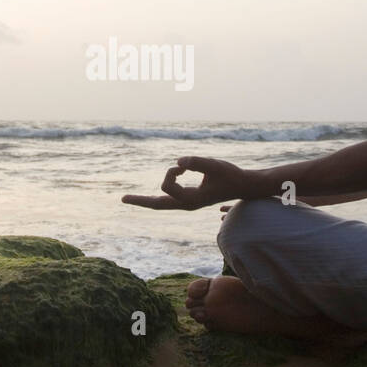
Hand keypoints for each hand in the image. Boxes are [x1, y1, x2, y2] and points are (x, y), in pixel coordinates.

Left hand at [122, 157, 250, 209]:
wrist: (244, 186)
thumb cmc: (231, 175)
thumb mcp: (214, 165)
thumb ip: (197, 162)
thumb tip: (179, 161)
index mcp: (191, 200)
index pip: (167, 186)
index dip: (170, 172)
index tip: (182, 166)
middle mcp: (187, 204)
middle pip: (158, 204)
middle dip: (140, 201)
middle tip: (122, 199)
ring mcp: (188, 202)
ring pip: (163, 203)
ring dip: (148, 199)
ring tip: (130, 199)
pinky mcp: (191, 198)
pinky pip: (170, 199)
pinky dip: (160, 194)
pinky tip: (151, 195)